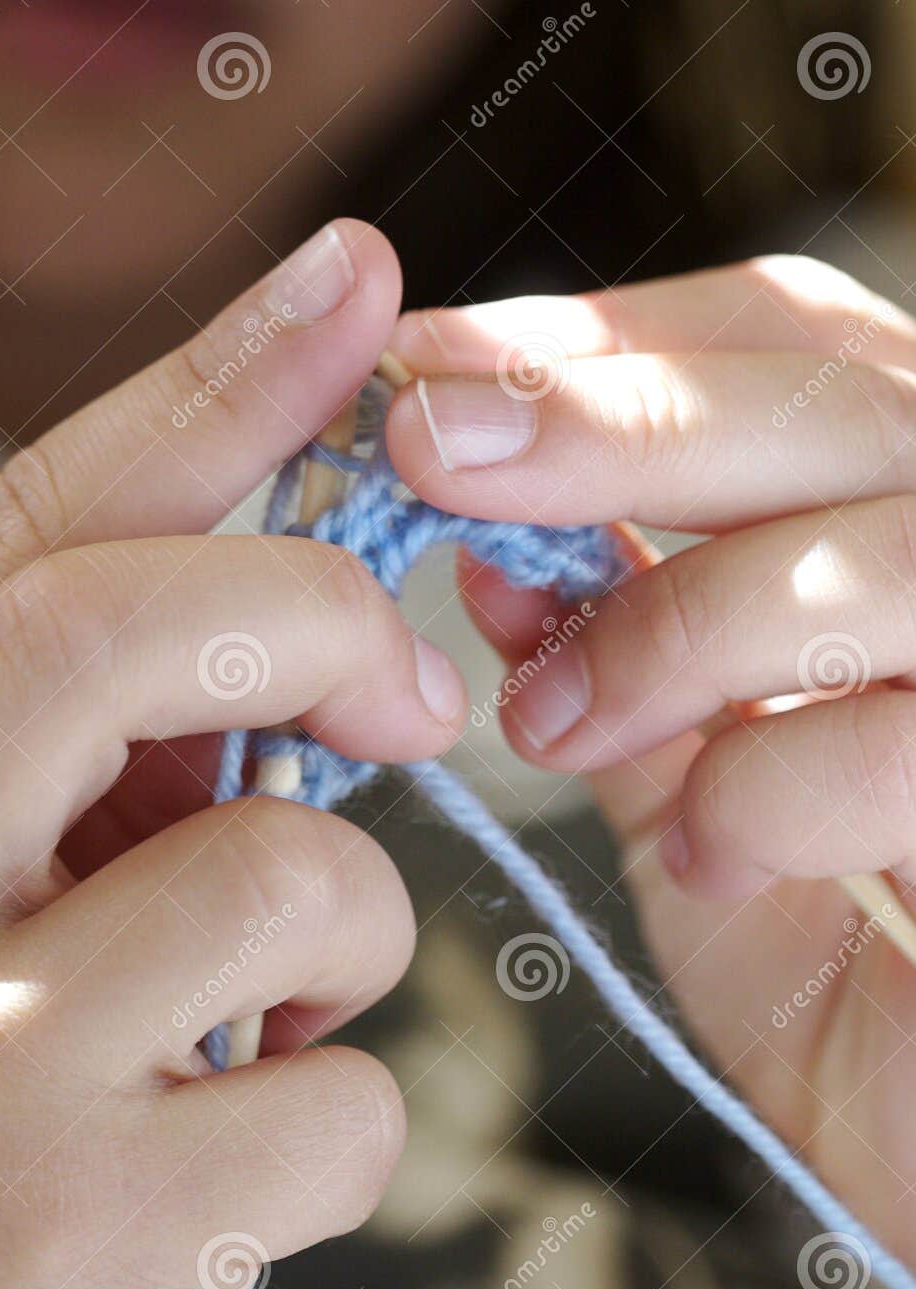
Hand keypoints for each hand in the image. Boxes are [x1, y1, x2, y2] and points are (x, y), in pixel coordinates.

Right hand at [0, 220, 465, 1288]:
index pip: (17, 534)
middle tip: (402, 692)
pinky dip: (343, 1101)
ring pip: (282, 874)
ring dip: (346, 923)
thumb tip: (305, 582)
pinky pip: (341, 1099)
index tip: (351, 281)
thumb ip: (92, 739)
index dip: (205, 390)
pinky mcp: (74, 1249)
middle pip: (109, 623)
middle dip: (311, 610)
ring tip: (262, 1005)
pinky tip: (238, 1158)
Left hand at [387, 255, 915, 1270]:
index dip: (595, 337)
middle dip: (607, 418)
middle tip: (424, 447)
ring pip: (875, 554)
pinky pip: (908, 743)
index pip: (780, 335)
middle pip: (831, 399)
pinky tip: (706, 856)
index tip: (421, 369)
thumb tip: (485, 547)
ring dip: (671, 626)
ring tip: (551, 721)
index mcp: (907, 507)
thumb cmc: (843, 953)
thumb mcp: (701, 769)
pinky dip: (768, 791)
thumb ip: (619, 646)